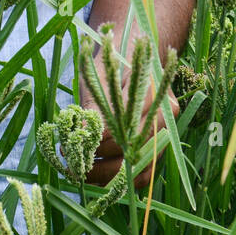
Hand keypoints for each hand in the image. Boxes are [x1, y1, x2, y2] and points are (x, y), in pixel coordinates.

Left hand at [79, 65, 179, 189]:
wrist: (139, 53)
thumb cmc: (114, 62)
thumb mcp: (98, 74)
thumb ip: (92, 103)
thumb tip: (81, 131)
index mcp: (150, 91)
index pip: (120, 126)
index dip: (93, 140)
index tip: (69, 146)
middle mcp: (164, 115)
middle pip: (130, 151)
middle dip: (98, 163)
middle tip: (73, 165)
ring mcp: (166, 133)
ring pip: (140, 168)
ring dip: (109, 178)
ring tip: (83, 175)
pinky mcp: (161, 147)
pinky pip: (146, 173)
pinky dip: (123, 181)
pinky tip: (100, 179)